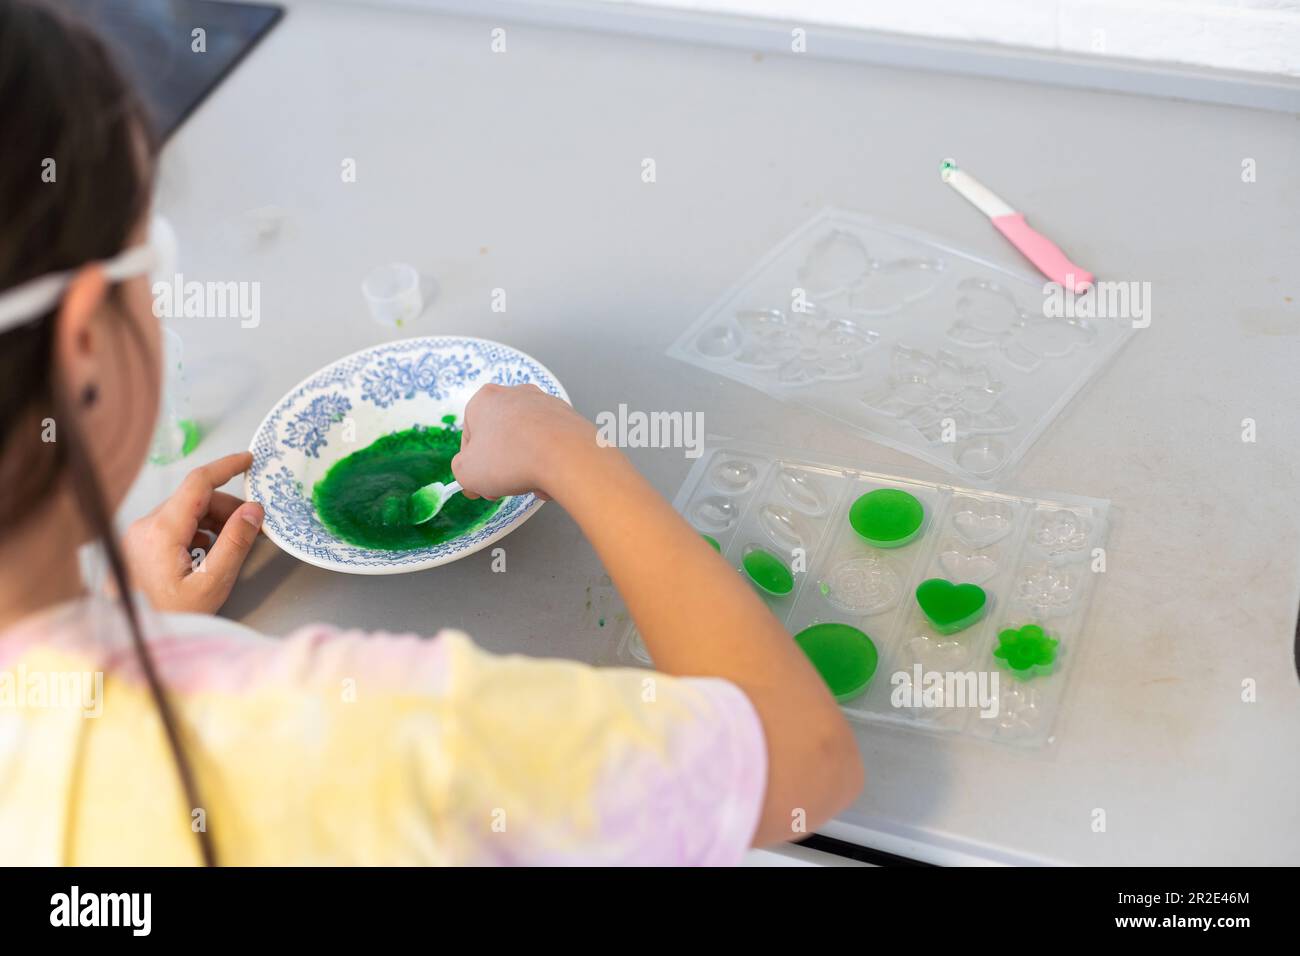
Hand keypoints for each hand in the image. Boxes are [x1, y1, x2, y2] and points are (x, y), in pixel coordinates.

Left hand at [123, 452, 263, 614]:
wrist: (135, 638)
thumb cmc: (173, 616)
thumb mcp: (212, 582)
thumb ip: (235, 542)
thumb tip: (254, 509)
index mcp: (162, 530)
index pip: (198, 483)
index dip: (226, 467)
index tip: (250, 460)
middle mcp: (145, 525)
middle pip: (194, 499)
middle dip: (227, 507)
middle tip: (253, 529)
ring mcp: (139, 534)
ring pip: (185, 511)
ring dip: (213, 520)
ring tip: (231, 546)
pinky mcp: (139, 545)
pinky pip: (174, 524)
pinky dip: (198, 530)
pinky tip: (208, 553)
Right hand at [451, 383, 595, 500]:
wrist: (566, 456)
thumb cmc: (511, 459)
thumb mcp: (467, 473)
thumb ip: (462, 471)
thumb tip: (472, 473)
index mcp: (485, 399)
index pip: (470, 436)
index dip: (473, 465)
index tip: (480, 485)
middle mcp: (516, 393)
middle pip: (500, 437)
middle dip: (501, 464)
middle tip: (504, 487)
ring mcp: (545, 402)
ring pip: (527, 441)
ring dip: (526, 463)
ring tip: (531, 483)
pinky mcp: (568, 416)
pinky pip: (551, 443)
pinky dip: (549, 460)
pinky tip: (551, 477)